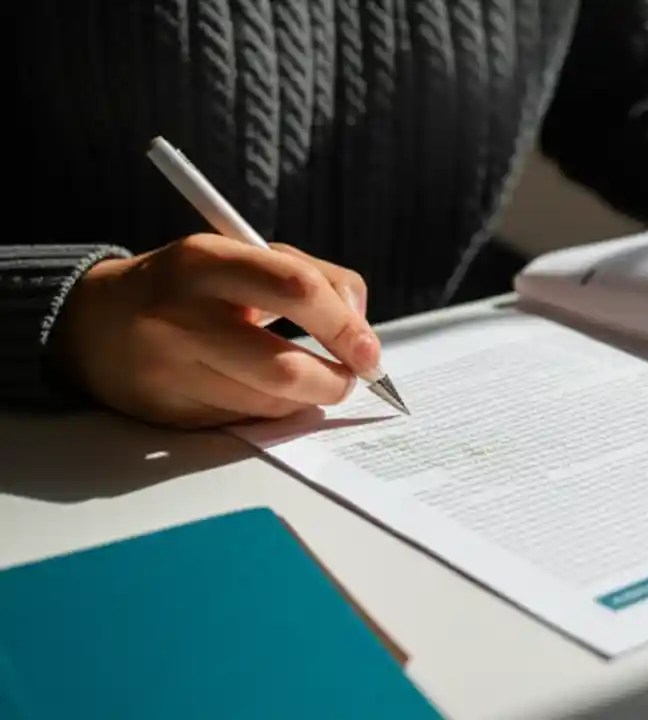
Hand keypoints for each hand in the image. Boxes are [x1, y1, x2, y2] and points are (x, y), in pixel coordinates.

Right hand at [49, 234, 379, 428]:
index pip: (297, 289)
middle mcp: (181, 316)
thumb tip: (362, 331)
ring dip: (305, 400)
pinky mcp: (167, 413)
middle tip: (349, 379)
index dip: (345, 326)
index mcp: (206, 261)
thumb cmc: (193, 285)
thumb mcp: (244, 256)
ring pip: (268, 405)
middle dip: (333, 382)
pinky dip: (269, 413)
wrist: (96, 322)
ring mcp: (169, 369)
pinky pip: (243, 423)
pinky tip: (258, 391)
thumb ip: (314, 277)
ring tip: (307, 381)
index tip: (370, 352)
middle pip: (283, 367)